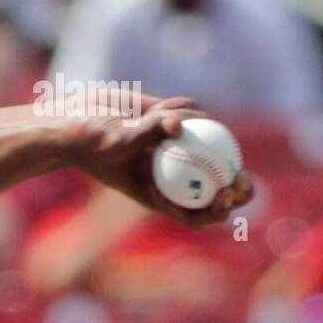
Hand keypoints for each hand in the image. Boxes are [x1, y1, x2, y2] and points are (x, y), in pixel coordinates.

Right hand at [62, 95, 253, 229]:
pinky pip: (193, 112)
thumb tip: (179, 124)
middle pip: (217, 188)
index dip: (218, 210)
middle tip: (243, 178)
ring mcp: (177, 150)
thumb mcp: (116, 143)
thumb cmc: (91, 141)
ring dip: (197, 131)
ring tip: (174, 124)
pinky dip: (179, 108)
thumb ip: (146, 133)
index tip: (226, 193)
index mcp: (160, 196)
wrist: (80, 121)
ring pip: (208, 142)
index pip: (196, 215)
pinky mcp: (175, 124)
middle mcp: (173, 176)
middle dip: (237, 188)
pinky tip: (158, 107)